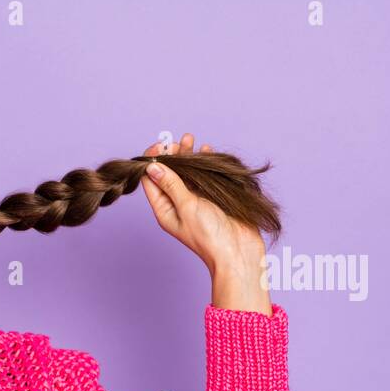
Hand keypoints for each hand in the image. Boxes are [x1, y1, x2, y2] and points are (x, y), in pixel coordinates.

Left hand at [138, 133, 266, 284]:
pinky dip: (205, 162)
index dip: (152, 161)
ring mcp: (196, 200)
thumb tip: (152, 167)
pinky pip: (206, 176)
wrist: (238, 252)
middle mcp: (178, 204)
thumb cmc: (210, 236)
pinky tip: (206, 150)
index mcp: (165, 210)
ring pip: (188, 172)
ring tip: (190, 139)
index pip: (151, 181)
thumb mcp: (187, 206)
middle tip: (178, 141)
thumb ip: (172, 184)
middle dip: (172, 155)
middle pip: (169, 174)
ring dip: (188, 155)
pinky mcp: (214, 197)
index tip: (159, 145)